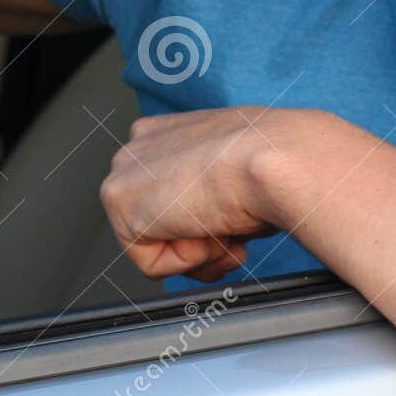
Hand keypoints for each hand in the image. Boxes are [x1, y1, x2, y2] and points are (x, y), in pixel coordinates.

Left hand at [99, 105, 324, 283]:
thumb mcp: (243, 174)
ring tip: (224, 224)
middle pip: (162, 223)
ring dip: (198, 249)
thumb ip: (214, 192)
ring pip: (156, 244)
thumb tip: (220, 216)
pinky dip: (186, 259)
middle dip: (200, 240)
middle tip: (232, 230)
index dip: (208, 223)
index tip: (234, 222)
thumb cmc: (276, 160)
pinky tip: (206, 225)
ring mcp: (125, 169)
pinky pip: (151, 262)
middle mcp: (141, 145)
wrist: (275, 160)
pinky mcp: (118, 200)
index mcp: (170, 132)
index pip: (174, 197)